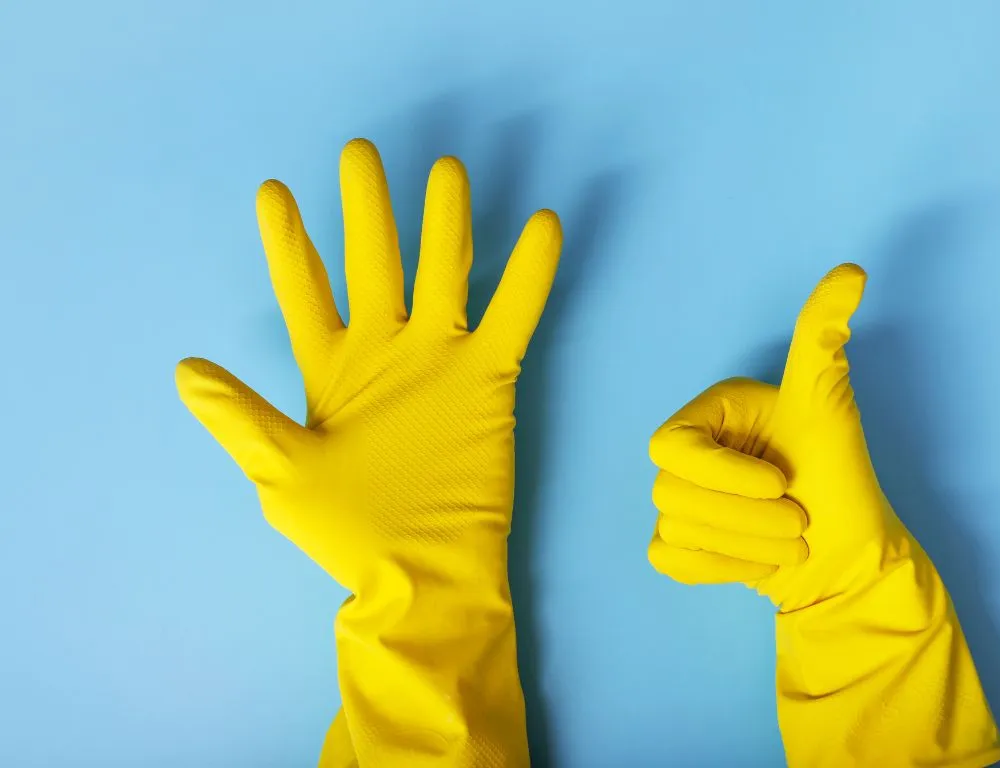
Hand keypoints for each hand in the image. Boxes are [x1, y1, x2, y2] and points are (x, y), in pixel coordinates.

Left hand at [177, 139, 560, 591]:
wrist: (420, 575)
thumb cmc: (348, 532)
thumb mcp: (281, 476)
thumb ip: (242, 418)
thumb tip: (186, 369)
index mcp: (330, 369)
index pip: (304, 290)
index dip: (288, 241)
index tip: (274, 190)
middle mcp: (384, 352)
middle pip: (373, 262)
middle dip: (366, 208)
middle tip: (360, 152)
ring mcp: (438, 360)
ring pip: (443, 273)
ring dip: (444, 222)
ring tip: (445, 169)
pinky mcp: (488, 379)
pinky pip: (513, 315)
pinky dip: (530, 273)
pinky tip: (543, 224)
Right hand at [647, 265, 999, 765]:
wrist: (846, 557)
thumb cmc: (838, 479)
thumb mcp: (826, 405)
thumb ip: (822, 336)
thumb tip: (851, 270)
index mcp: (708, 416)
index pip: (669, 446)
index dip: (721, 474)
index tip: (778, 483)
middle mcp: (685, 455)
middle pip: (671, 493)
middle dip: (748, 518)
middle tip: (798, 518)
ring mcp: (674, 502)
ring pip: (675, 529)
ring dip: (747, 546)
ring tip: (788, 539)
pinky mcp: (675, 545)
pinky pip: (672, 559)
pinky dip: (722, 568)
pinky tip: (757, 559)